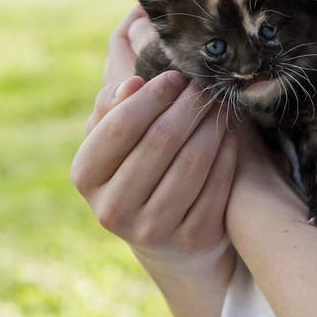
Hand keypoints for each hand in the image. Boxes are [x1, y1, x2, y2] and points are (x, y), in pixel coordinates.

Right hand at [71, 4, 237, 275]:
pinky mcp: (192, 240)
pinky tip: (230, 134)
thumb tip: (132, 83)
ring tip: (218, 105)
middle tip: (205, 86)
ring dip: (211, 124)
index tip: (175, 76)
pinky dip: (227, 153)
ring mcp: (153, 230)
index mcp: (86, 176)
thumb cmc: (133, 167)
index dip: (152, 95)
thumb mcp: (111, 140)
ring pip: (192, 161)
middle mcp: (113, 209)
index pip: (120, 125)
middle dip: (188, 105)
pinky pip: (216, 185)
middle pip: (160, 140)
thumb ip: (113, 105)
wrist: (164, 238)